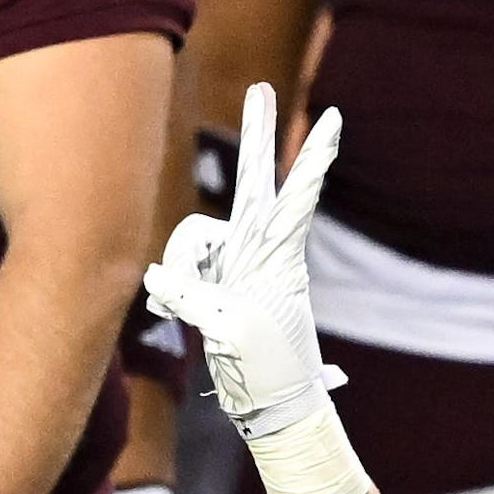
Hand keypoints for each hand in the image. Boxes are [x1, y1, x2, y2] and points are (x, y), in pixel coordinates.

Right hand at [143, 82, 345, 435]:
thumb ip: (194, 295)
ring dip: (181, 273)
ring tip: (198, 317)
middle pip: (255, 180)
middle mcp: (260, 248)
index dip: (315, 157)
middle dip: (257, 133)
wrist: (271, 406)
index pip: (299, 194)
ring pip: (191, 239)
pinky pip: (177, 269)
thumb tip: (156, 279)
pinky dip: (170, 289)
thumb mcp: (231, 330)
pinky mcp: (214, 283)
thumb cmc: (268, 368)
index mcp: (281, 254)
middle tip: (260, 87)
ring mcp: (236, 263)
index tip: (338, 118)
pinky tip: (177, 314)